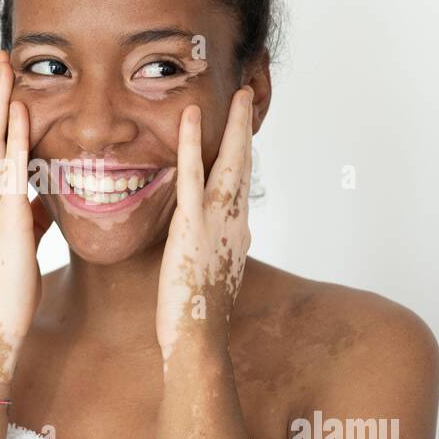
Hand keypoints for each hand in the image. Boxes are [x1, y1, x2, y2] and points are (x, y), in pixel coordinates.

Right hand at [0, 49, 54, 378]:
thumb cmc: (11, 289)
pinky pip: (10, 168)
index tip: (5, 80)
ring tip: (5, 66)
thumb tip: (42, 201)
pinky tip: (21, 110)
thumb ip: (30, 217)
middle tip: (1, 57)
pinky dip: (14, 136)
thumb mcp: (23, 243)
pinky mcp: (6, 216)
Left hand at [155, 85, 253, 367]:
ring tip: (236, 95)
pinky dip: (190, 144)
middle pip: (244, 166)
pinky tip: (189, 117)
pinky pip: (190, 176)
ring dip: (232, 126)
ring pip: (227, 163)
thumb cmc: (196, 320)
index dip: (243, 155)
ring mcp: (215, 224)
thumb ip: (207, 255)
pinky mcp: (191, 227)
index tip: (244, 131)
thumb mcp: (206, 278)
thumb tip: (202, 247)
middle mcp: (233, 224)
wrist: (197, 343)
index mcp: (234, 235)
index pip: (240, 185)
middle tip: (249, 97)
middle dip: (246, 130)